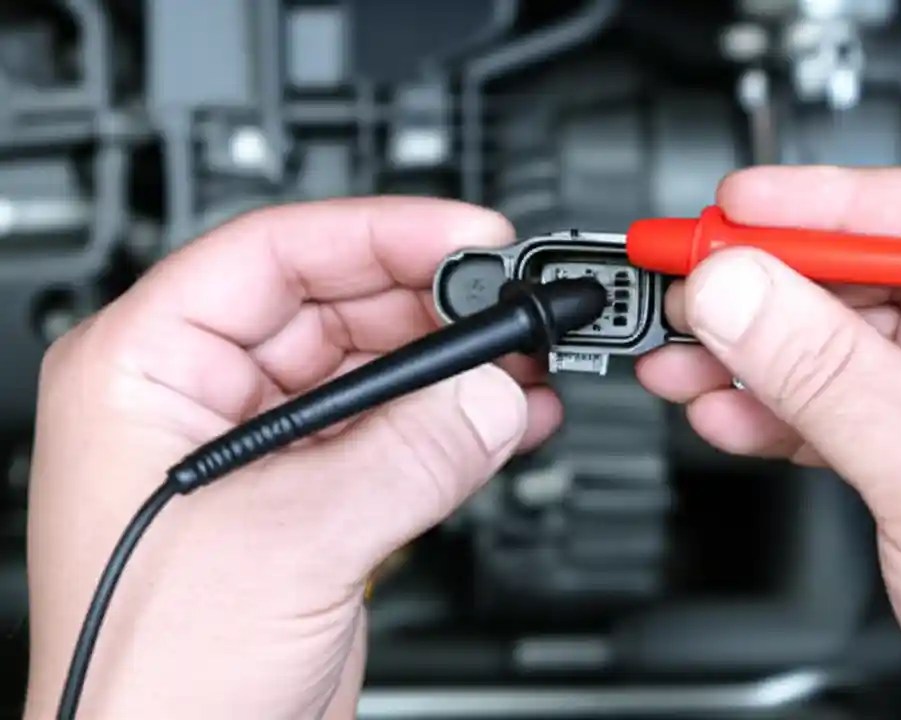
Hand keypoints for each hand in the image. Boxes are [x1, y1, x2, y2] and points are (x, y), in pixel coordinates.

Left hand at [24, 198, 559, 718]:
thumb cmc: (148, 684)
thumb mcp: (288, 543)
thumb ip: (406, 456)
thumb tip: (491, 393)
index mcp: (145, 373)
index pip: (270, 256)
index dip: (376, 234)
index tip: (466, 238)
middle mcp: (202, 403)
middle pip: (335, 306)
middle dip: (434, 307)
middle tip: (515, 308)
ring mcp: (266, 456)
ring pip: (377, 372)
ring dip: (459, 367)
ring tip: (529, 361)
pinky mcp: (318, 506)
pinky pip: (400, 437)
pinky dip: (462, 426)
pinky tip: (517, 418)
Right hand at [637, 166, 900, 718]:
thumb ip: (823, 369)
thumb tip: (739, 288)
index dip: (834, 206)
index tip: (746, 204)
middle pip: (888, 280)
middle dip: (781, 289)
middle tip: (696, 278)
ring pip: (856, 346)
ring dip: (765, 352)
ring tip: (687, 351)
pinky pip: (849, 406)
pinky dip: (782, 409)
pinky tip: (729, 408)